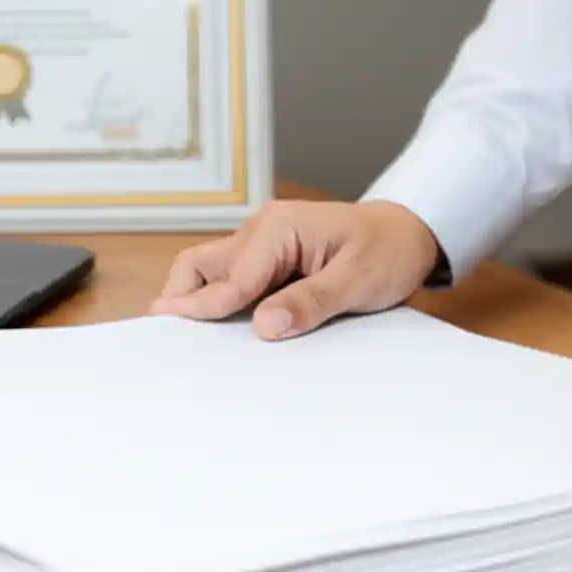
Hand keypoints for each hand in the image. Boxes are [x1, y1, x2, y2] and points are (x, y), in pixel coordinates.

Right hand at [150, 200, 440, 339]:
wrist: (408, 234)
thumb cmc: (388, 251)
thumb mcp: (359, 280)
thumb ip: (312, 301)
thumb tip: (266, 325)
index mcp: (278, 228)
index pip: (231, 275)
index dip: (207, 307)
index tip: (178, 332)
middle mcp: (260, 232)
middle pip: (200, 266)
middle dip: (181, 299)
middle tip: (163, 339)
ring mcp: (260, 247)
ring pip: (208, 274)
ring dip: (197, 303)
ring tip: (187, 343)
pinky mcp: (266, 263)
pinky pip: (231, 283)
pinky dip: (219, 306)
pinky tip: (219, 334)